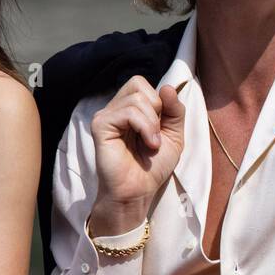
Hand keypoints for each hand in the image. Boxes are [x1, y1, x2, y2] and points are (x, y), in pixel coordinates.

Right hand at [89, 76, 185, 234]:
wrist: (139, 191)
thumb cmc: (152, 167)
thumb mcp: (174, 134)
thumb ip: (175, 110)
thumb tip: (167, 87)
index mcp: (128, 108)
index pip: (142, 83)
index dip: (159, 101)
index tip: (161, 127)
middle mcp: (115, 108)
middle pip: (138, 84)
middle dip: (156, 108)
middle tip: (156, 135)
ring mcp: (105, 115)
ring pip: (136, 98)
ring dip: (152, 123)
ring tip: (152, 144)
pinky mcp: (100, 125)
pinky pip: (128, 112)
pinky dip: (145, 126)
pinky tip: (148, 144)